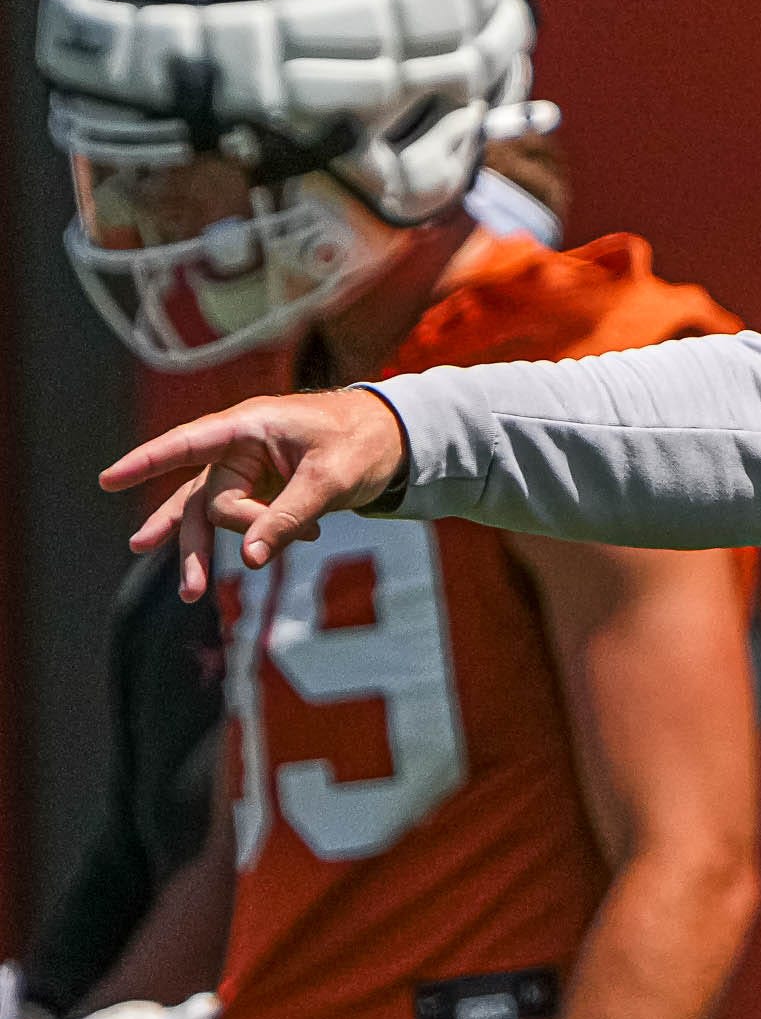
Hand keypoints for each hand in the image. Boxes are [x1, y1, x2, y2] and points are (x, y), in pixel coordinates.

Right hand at [100, 389, 408, 601]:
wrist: (394, 439)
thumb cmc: (362, 443)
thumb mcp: (330, 480)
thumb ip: (288, 517)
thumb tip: (251, 559)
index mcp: (249, 425)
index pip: (188, 442)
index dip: (148, 461)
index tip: (108, 479)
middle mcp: (238, 446)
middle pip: (202, 496)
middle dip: (194, 540)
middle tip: (189, 585)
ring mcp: (247, 468)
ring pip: (211, 512)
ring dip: (208, 549)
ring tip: (192, 592)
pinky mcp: (260, 489)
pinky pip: (244, 519)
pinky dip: (262, 537)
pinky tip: (294, 544)